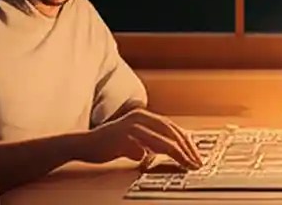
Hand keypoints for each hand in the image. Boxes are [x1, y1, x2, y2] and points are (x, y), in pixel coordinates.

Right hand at [80, 108, 203, 169]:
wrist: (84, 144)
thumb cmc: (111, 144)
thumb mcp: (136, 139)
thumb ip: (153, 141)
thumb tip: (176, 149)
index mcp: (145, 116)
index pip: (173, 128)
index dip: (187, 142)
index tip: (196, 157)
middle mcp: (139, 118)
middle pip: (170, 133)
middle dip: (186, 149)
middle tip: (196, 163)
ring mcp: (129, 127)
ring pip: (159, 141)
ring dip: (175, 155)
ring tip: (184, 165)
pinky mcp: (119, 138)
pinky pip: (138, 149)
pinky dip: (145, 156)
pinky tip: (149, 163)